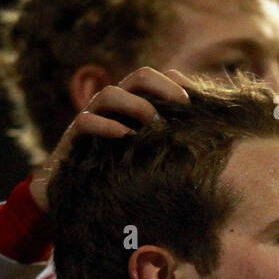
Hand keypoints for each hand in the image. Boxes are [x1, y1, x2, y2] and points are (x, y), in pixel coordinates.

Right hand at [28, 66, 194, 210]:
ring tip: (155, 124)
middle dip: (162, 86)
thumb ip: (169, 145)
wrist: (73, 200)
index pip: (155, 81)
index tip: (195, 102)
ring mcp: (92, 119)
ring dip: (136, 105)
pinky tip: (125, 136)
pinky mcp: (73, 138)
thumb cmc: (118, 178)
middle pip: (138, 78)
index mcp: (133, 107)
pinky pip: (86, 121)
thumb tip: (205, 142)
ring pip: (110, 94)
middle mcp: (113, 108)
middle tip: (182, 105)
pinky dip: (106, 125)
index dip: (174, 84)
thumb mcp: (149, 159)